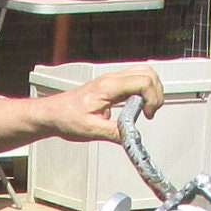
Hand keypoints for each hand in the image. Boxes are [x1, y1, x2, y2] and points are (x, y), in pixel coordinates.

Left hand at [39, 64, 167, 143]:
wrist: (53, 113)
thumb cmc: (67, 118)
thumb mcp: (92, 130)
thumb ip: (115, 133)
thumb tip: (133, 137)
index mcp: (109, 87)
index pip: (144, 81)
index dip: (153, 98)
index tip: (148, 114)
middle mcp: (112, 79)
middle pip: (148, 72)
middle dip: (157, 92)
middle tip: (151, 111)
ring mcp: (113, 80)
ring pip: (144, 72)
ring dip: (152, 90)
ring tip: (147, 109)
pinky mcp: (112, 85)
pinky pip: (136, 79)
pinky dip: (144, 90)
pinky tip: (138, 106)